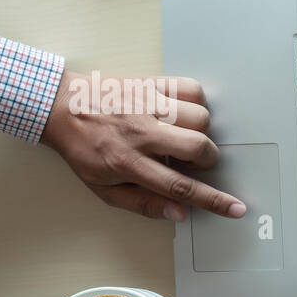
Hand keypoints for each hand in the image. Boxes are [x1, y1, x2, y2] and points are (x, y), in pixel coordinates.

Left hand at [41, 70, 245, 221]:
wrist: (60, 106)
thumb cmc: (84, 150)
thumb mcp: (104, 189)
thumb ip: (143, 204)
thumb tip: (180, 213)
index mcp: (129, 164)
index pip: (180, 186)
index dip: (213, 201)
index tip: (236, 209)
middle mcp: (142, 134)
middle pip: (199, 148)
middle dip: (207, 159)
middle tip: (191, 160)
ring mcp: (148, 105)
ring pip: (201, 118)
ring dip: (199, 131)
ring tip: (180, 134)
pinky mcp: (151, 84)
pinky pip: (192, 89)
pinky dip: (195, 103)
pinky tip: (180, 113)